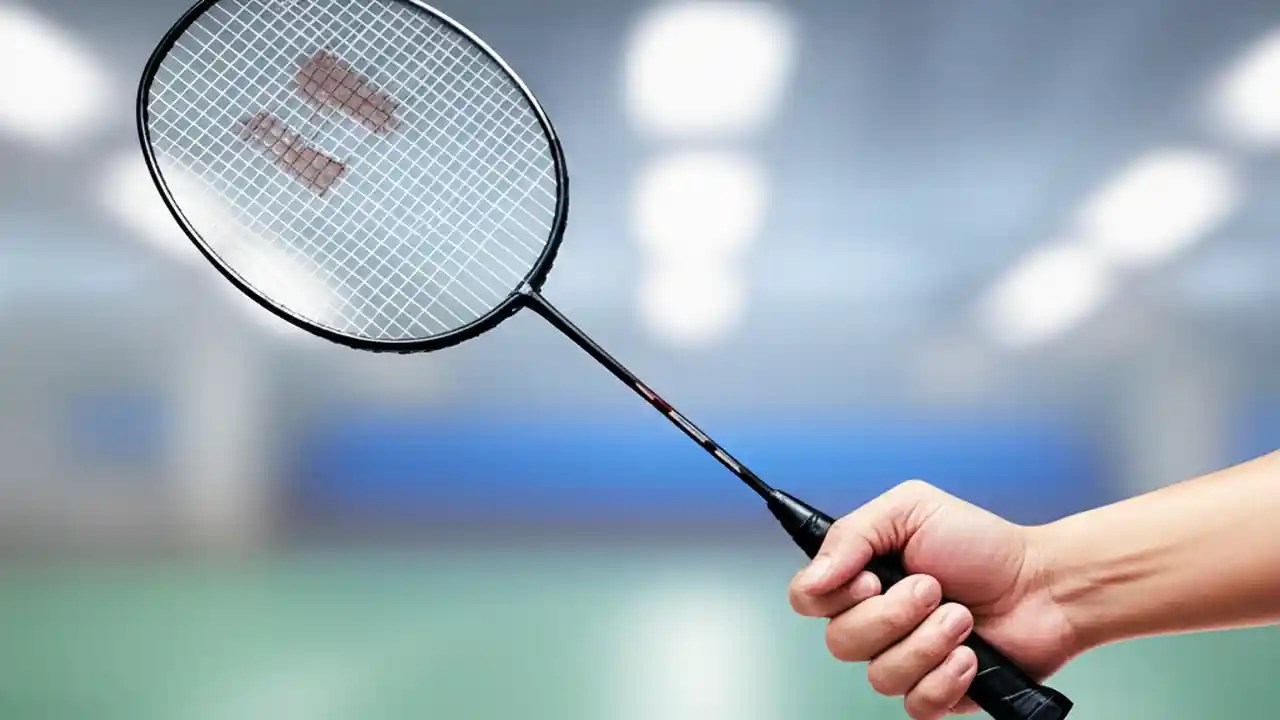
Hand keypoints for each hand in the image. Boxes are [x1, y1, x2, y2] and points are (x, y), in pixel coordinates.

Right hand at [788, 481, 1079, 719]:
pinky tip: (969, 654)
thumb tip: (814, 577)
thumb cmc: (981, 544)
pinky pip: (914, 704)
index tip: (870, 579)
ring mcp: (902, 659)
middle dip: (893, 615)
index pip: (806, 598)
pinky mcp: (934, 692)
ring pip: (879, 676)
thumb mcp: (910, 509)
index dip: (831, 596)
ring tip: (962, 617)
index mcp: (860, 577)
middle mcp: (874, 621)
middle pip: (839, 642)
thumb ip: (852, 534)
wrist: (1042, 585)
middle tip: (933, 588)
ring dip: (927, 643)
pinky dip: (945, 677)